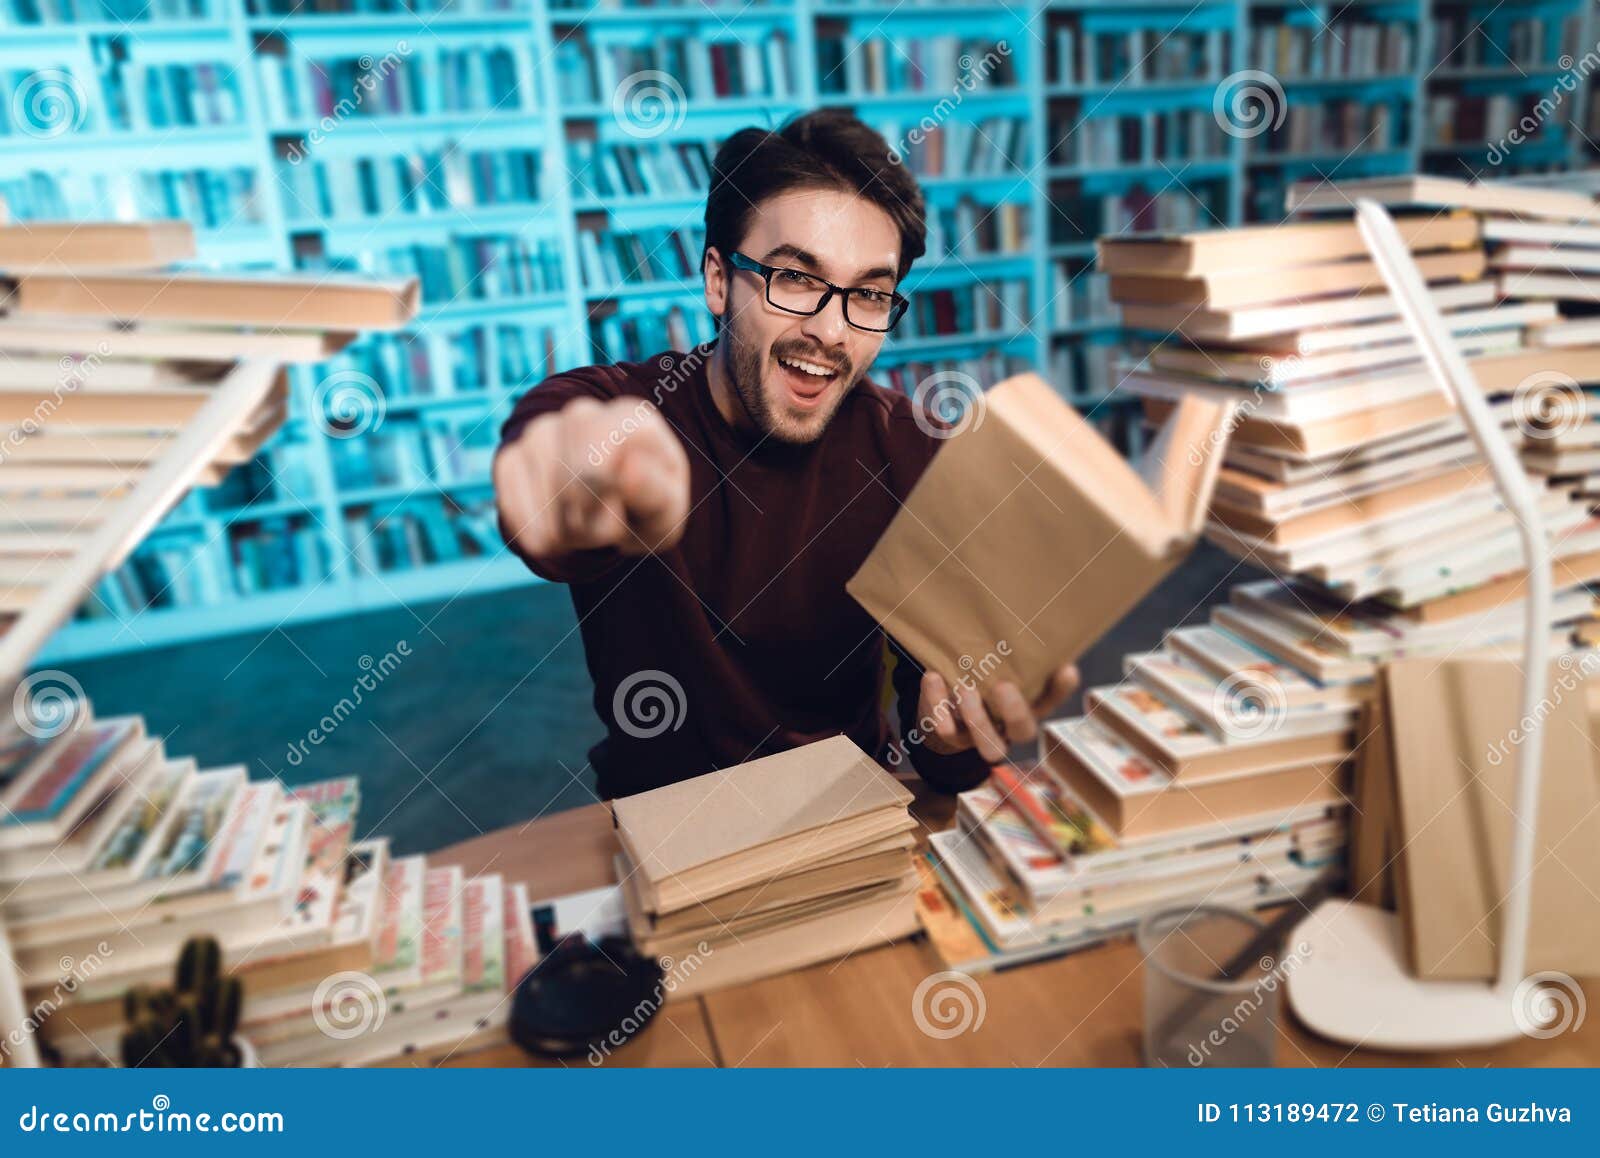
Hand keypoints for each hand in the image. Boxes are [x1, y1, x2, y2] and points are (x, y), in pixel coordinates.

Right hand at [494, 395, 689, 559]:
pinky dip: (537, 535)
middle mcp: (582, 413)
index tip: (619, 513)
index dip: (606, 503)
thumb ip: (655, 492)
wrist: (614, 508)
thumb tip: (627, 468)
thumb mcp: (666, 510)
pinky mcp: (510, 458)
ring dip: (564, 533)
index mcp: (631, 418)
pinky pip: (514, 513)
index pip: (600, 460)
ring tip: (584, 524)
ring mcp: (541, 431)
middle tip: (605, 527)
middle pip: (568, 482)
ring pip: (541, 503)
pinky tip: (558, 527)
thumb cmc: (646, 508)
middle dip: (587, 522)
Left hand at [918, 663, 1080, 762]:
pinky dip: (938, 705)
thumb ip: (1010, 650)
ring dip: (978, 720)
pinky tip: (933, 678)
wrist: (945, 708)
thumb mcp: (997, 663)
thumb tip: (1021, 613)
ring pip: (990, 747)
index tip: (1065, 668)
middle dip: (1015, 712)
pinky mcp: (954, 737)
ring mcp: (983, 736)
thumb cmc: (979, 676)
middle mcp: (1010, 725)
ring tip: (965, 688)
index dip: (1061, 687)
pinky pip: (948, 731)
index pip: (1053, 697)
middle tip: (1003, 686)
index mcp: (1029, 704)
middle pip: (1024, 731)